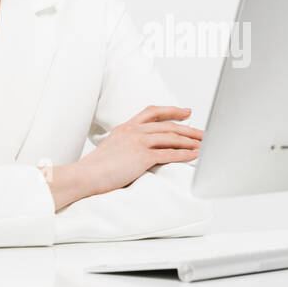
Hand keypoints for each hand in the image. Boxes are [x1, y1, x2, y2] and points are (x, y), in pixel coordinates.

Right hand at [76, 105, 201, 195]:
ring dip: (191, 141)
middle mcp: (134, 130)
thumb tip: (137, 153)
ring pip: (171, 137)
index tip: (186, 111)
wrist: (84, 175)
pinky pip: (169, 153)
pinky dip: (185, 154)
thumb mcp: (111, 149)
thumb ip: (126, 145)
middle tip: (202, 132)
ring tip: (203, 144)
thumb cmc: (95, 168)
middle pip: (168, 125)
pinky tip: (194, 155)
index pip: (152, 112)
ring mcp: (138, 142)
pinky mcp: (142, 156)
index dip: (171, 111)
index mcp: (126, 127)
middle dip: (189, 129)